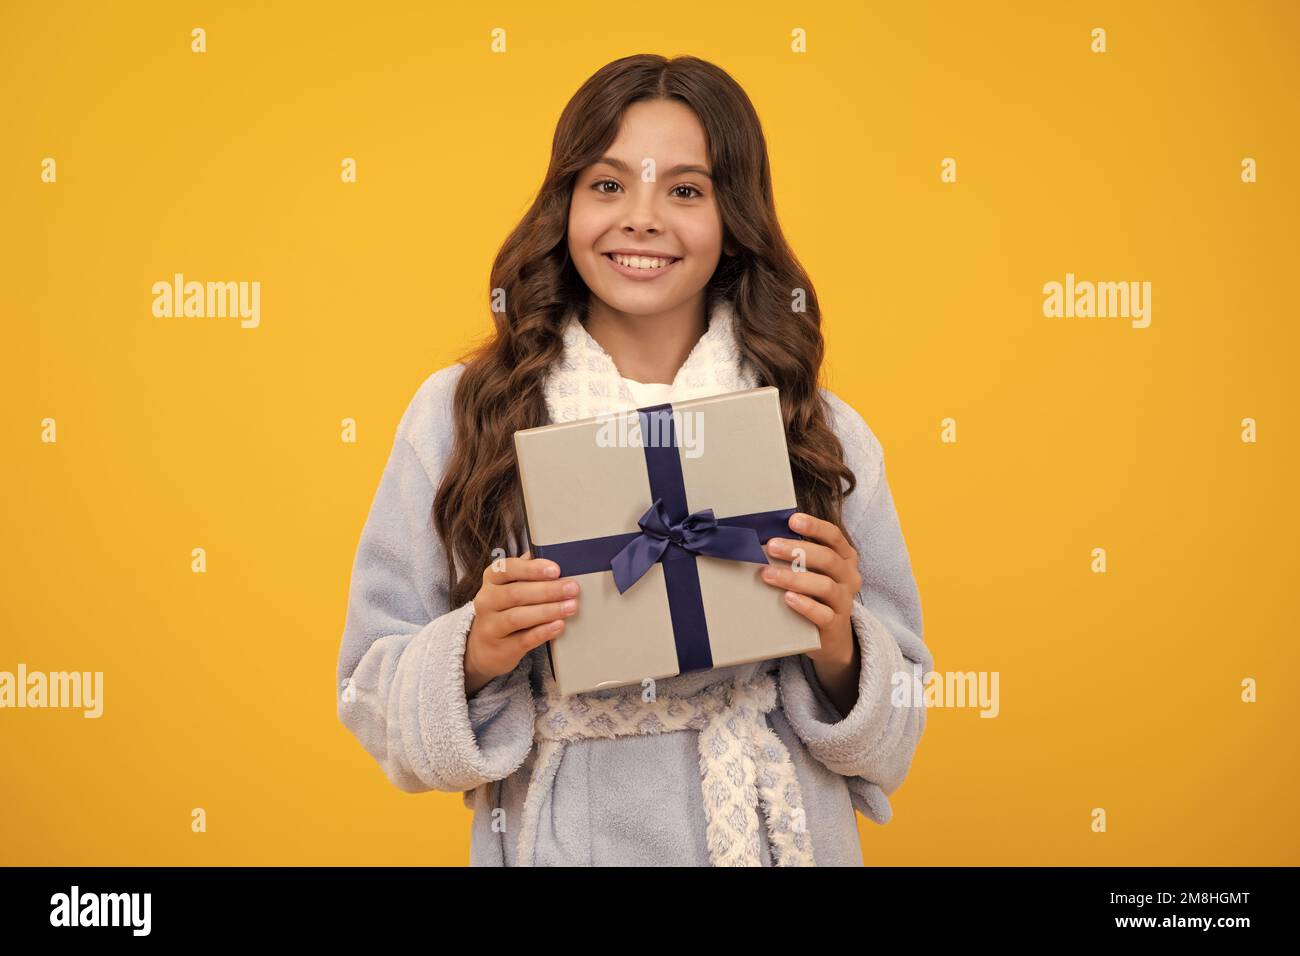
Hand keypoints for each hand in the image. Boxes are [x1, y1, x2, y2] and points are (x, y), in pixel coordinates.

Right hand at [463, 550, 579, 697]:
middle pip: (516, 593)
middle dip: (548, 590)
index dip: (531, 569)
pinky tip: (559, 625)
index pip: (506, 569)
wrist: (484, 647)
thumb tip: (552, 553)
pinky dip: (543, 632)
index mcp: (491, 580)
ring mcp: (491, 626)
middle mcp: (487, 601)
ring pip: (518, 617)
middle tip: (572, 588)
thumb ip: (527, 571)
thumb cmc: (505, 609)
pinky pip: (523, 639)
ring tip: (571, 607)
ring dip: (548, 610)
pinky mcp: (501, 648)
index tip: (555, 569)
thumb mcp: (510, 586)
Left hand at [760, 512, 861, 715]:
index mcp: (845, 558)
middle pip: (828, 559)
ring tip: (768, 574)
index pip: (834, 536)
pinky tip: (787, 598)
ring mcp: (844, 602)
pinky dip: (805, 604)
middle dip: (798, 550)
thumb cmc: (816, 595)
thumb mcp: (814, 572)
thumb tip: (765, 537)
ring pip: (824, 586)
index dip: (815, 527)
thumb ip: (800, 555)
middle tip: (771, 546)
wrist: (832, 638)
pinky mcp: (835, 625)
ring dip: (794, 578)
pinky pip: (822, 614)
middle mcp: (848, 577)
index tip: (792, 520)